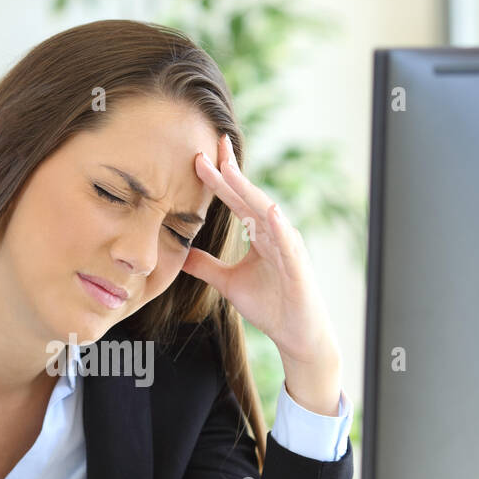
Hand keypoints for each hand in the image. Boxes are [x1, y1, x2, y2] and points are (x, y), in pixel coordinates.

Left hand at [183, 134, 343, 414]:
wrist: (296, 334)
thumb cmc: (270, 306)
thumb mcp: (228, 283)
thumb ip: (207, 266)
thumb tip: (180, 254)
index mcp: (260, 234)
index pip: (236, 200)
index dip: (219, 178)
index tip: (200, 155)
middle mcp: (275, 233)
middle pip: (249, 197)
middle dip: (231, 171)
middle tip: (213, 145)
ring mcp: (288, 246)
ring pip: (265, 212)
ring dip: (248, 190)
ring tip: (229, 168)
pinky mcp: (298, 265)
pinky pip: (286, 242)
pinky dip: (277, 225)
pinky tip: (267, 209)